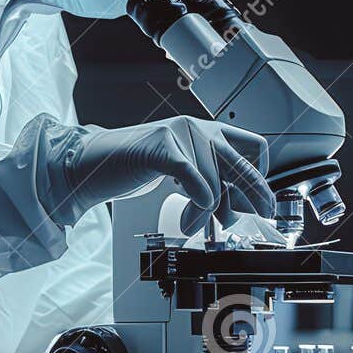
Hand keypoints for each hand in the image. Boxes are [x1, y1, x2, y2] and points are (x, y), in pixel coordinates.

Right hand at [55, 116, 274, 232]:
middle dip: (255, 196)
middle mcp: (198, 127)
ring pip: (214, 182)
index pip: (253, 146)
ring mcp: (180, 133)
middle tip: (260, 216)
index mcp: (206, 131)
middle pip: (242, 164)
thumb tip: (239, 208)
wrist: (91, 164)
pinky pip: (195, 177)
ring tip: (191, 225)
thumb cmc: (135, 168)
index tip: (260, 200)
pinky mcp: (162, 146)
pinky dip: (197, 202)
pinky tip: (190, 215)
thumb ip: (210, 180)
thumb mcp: (183, 171)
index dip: (261, 176)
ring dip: (206, 213)